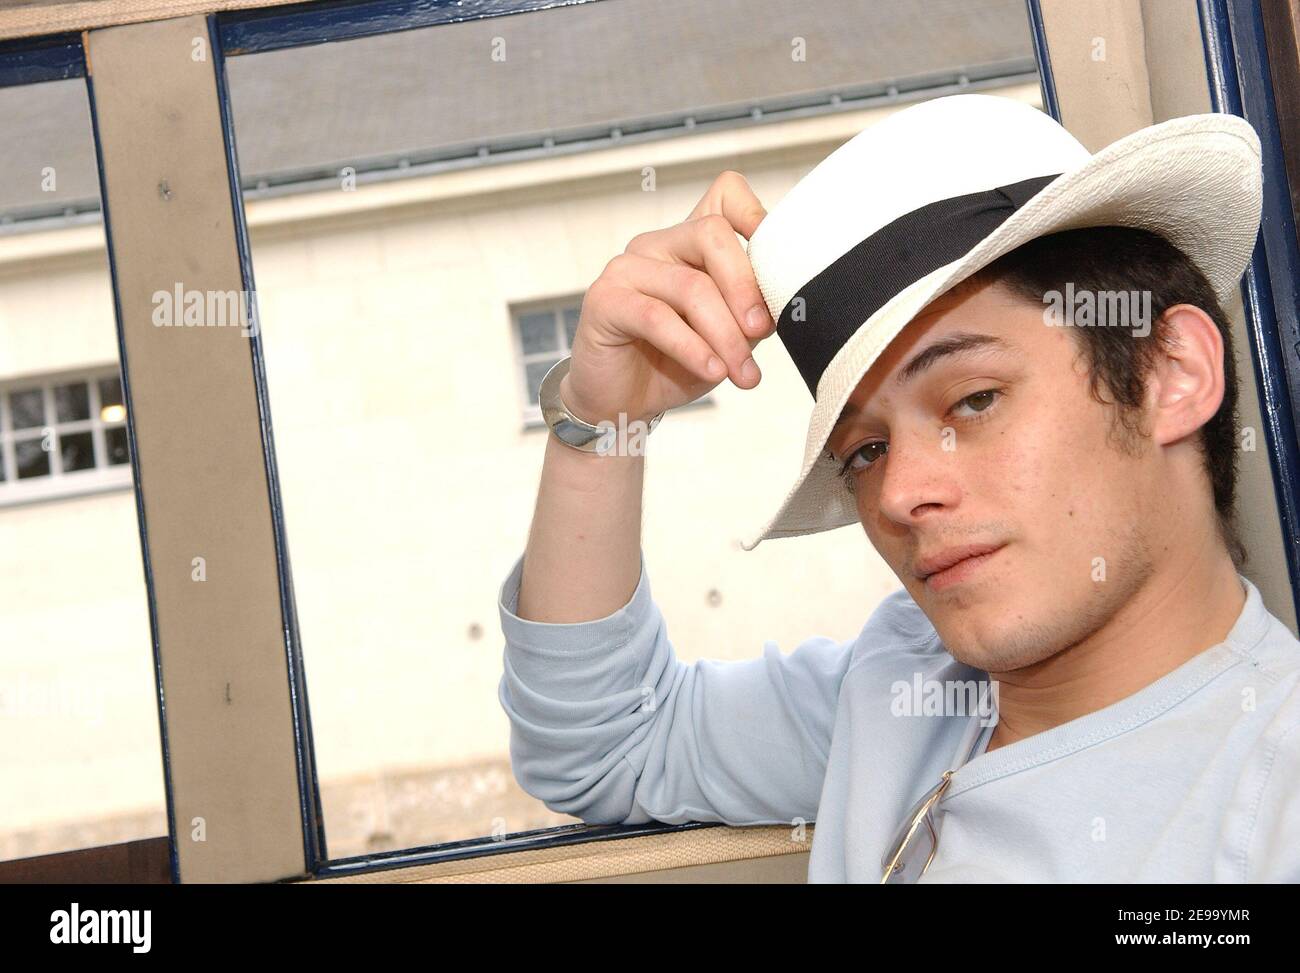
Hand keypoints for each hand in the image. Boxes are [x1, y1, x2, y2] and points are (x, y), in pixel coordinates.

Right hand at [560, 170, 774, 426]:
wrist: (624, 402)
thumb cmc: (675, 363)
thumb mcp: (727, 336)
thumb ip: (749, 312)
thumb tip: (780, 306)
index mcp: (691, 243)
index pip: (725, 196)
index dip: (755, 214)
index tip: (779, 260)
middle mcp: (658, 244)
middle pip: (712, 235)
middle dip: (745, 287)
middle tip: (762, 332)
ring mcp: (627, 267)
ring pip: (690, 285)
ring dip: (724, 335)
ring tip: (742, 373)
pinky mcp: (605, 300)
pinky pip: (657, 318)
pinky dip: (692, 347)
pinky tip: (711, 370)